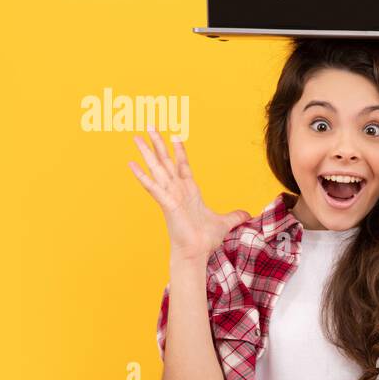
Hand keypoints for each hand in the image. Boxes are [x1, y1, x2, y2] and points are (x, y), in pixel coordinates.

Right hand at [128, 128, 250, 263]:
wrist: (196, 253)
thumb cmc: (204, 240)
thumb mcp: (225, 223)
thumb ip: (235, 216)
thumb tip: (247, 214)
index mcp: (189, 191)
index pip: (183, 164)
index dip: (179, 149)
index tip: (175, 134)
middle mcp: (177, 190)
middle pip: (165, 160)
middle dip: (157, 143)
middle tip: (149, 126)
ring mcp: (169, 195)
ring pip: (156, 168)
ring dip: (146, 152)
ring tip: (136, 137)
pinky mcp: (166, 203)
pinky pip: (152, 186)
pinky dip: (142, 175)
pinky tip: (131, 164)